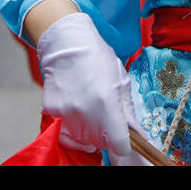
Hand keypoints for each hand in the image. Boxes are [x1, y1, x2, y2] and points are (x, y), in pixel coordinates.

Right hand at [37, 12, 149, 163]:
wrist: (68, 45)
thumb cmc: (98, 59)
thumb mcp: (121, 82)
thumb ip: (127, 112)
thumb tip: (138, 135)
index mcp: (107, 104)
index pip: (119, 143)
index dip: (125, 145)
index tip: (126, 141)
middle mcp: (86, 113)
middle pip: (100, 143)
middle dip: (107, 134)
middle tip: (107, 115)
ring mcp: (66, 114)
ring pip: (83, 140)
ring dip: (90, 132)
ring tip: (90, 108)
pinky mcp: (51, 112)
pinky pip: (65, 130)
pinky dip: (73, 124)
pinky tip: (76, 105)